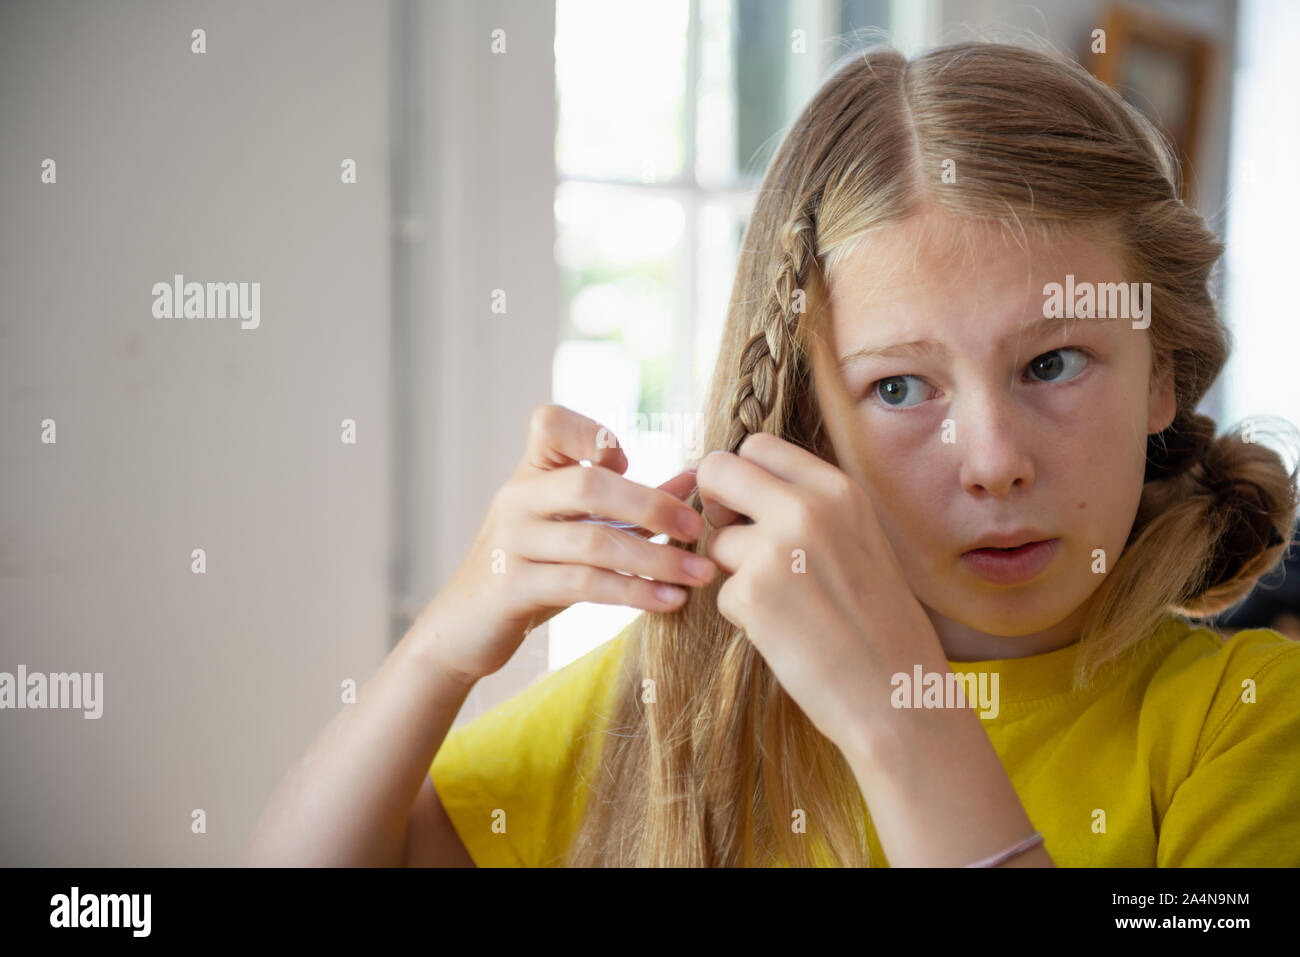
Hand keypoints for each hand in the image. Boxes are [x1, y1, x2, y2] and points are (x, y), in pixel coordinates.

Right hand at [418, 404, 716, 683]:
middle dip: (651, 506)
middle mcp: (516, 500)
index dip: (592, 434)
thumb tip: (695, 478)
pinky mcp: (514, 589)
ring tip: (699, 575)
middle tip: (696, 528)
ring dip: (656, 559)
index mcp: (530, 474)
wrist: (465, 626)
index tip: (627, 462)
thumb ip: (632, 503)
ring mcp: (512, 544)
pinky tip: (669, 601)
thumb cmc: (534, 569)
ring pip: (593, 543)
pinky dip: (633, 592)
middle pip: (588, 485)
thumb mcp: (577, 528)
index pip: (549, 423)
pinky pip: (583, 585)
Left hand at [695, 431, 943, 753]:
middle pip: (717, 469)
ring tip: (783, 604)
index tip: (747, 507)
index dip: (740, 476)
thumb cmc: (878, 622)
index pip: (757, 446)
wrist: (899, 694)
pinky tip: (785, 634)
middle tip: (735, 541)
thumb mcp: (858, 540)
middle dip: (712, 503)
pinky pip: (721, 592)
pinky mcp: (751, 594)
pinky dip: (743, 616)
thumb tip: (739, 488)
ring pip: (716, 541)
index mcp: (838, 489)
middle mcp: (806, 508)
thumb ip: (809, 508)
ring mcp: (775, 548)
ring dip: (734, 572)